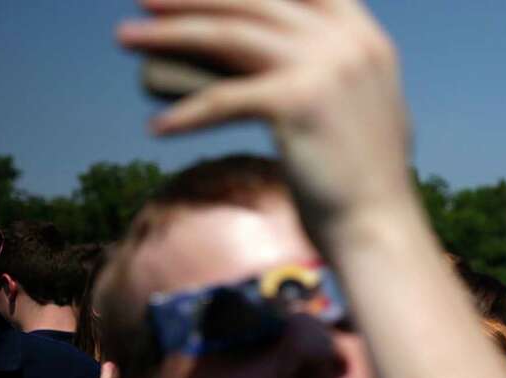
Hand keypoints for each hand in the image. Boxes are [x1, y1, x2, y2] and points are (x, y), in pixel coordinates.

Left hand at [117, 0, 412, 237]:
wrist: (380, 227)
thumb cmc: (366, 180)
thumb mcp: (366, 107)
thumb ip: (342, 71)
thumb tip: (296, 61)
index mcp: (365, 37)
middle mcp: (347, 42)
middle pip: (253, 1)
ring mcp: (324, 67)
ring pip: (228, 35)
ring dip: (169, 35)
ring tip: (126, 38)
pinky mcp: (297, 102)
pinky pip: (223, 98)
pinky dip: (185, 113)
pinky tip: (158, 127)